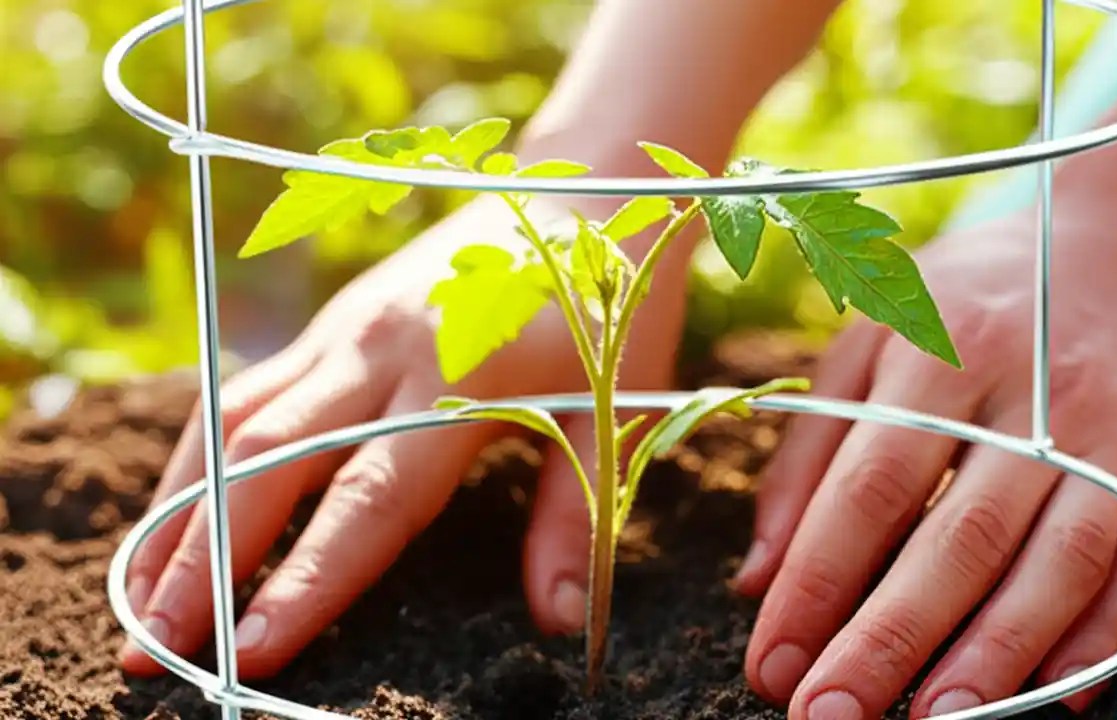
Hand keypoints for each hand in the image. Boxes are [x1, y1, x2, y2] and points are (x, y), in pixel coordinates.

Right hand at [119, 194, 689, 676]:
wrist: (574, 194)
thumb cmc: (605, 310)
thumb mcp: (614, 408)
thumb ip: (578, 513)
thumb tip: (561, 622)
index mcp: (458, 381)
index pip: (370, 497)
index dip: (309, 577)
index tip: (253, 649)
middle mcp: (380, 352)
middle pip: (269, 461)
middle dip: (203, 563)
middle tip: (150, 653)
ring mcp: (342, 332)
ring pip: (231, 422)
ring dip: (176, 513)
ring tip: (135, 601)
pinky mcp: (328, 324)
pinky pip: (239, 392)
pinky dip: (194, 461)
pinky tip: (172, 516)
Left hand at [735, 213, 1116, 717]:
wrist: (1106, 256)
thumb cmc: (958, 310)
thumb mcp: (865, 347)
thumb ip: (808, 458)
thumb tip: (758, 581)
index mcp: (940, 351)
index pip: (872, 483)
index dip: (820, 578)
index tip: (772, 660)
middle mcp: (1034, 393)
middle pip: (963, 533)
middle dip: (894, 636)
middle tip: (831, 713)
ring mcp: (1110, 433)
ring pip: (1061, 560)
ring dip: (998, 654)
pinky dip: (1099, 638)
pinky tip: (1050, 698)